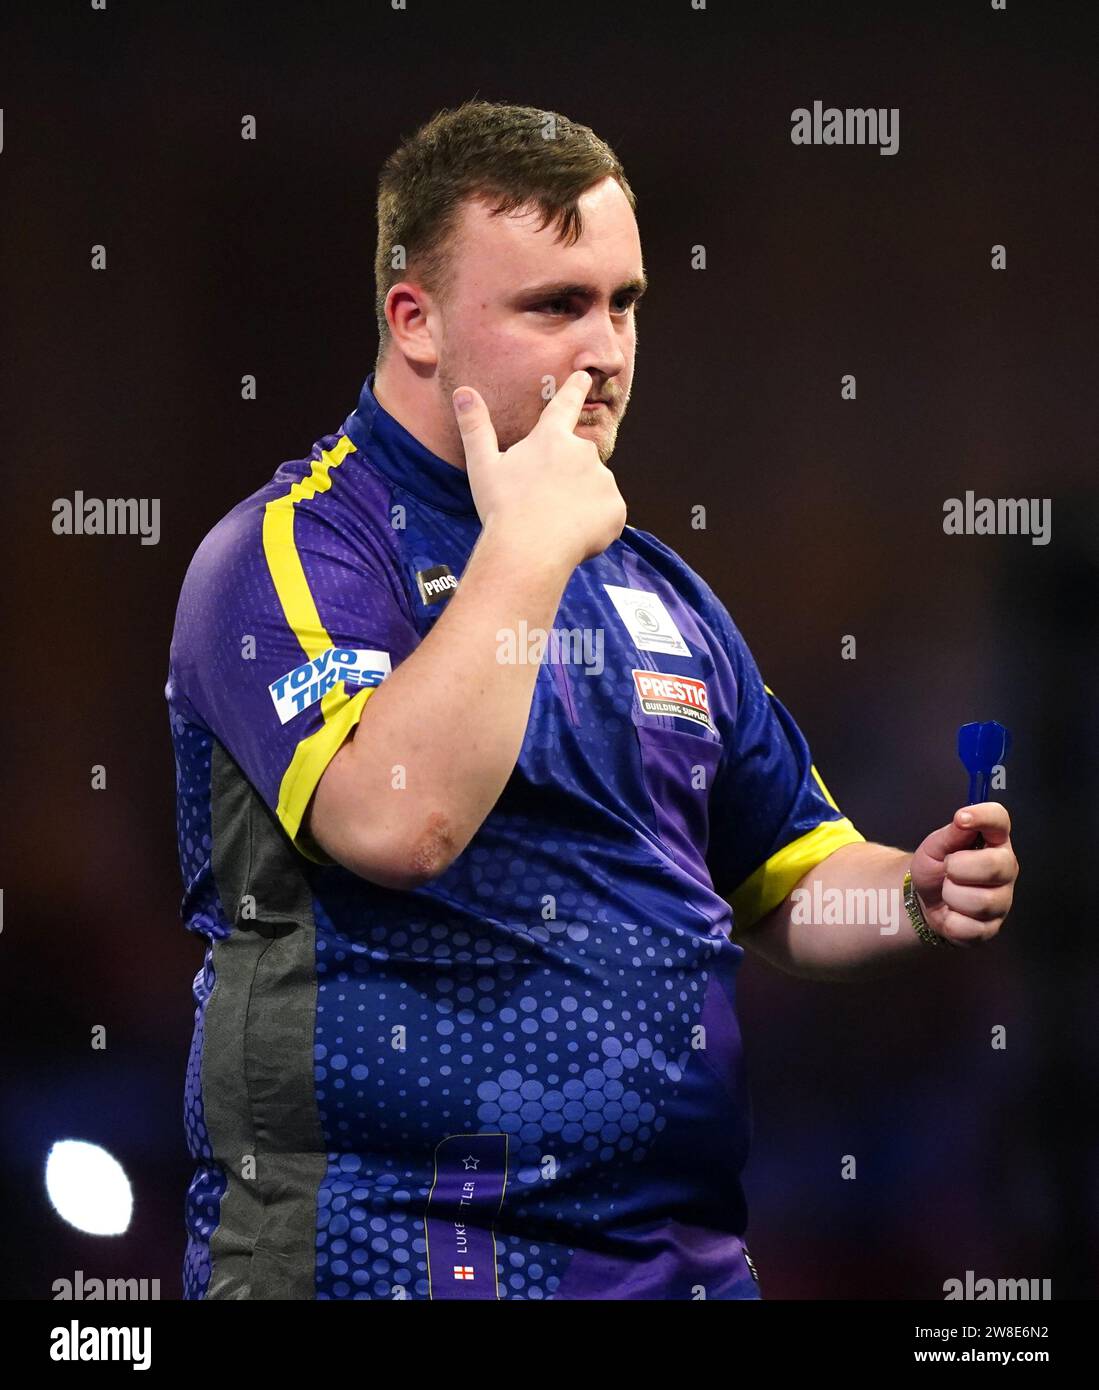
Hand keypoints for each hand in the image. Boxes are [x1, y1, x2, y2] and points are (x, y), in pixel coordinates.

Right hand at [451, 369, 626, 568]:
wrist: (528, 551)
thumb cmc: (503, 508)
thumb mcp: (483, 466)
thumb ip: (475, 427)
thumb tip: (462, 392)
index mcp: (551, 438)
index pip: (565, 405)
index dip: (574, 389)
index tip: (583, 376)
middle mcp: (583, 451)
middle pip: (577, 460)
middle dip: (565, 478)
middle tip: (541, 503)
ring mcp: (603, 480)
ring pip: (593, 489)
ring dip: (580, 502)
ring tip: (555, 524)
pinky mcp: (616, 508)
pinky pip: (607, 515)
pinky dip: (595, 524)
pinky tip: (573, 536)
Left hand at [910, 803, 1018, 945]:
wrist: (923, 900)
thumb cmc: (936, 866)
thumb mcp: (936, 846)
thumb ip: (952, 832)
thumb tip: (964, 817)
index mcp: (994, 841)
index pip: (1001, 820)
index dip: (984, 817)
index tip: (962, 818)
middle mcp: (1006, 869)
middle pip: (995, 866)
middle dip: (959, 868)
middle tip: (947, 869)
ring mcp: (1003, 900)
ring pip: (982, 901)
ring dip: (951, 895)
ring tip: (948, 891)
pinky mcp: (992, 928)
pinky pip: (970, 927)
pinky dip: (951, 920)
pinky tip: (951, 912)